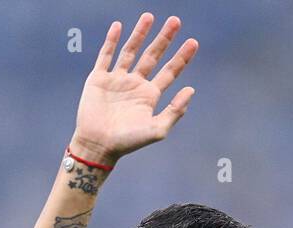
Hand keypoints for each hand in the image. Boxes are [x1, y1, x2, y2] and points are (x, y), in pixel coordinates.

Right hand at [71, 14, 197, 166]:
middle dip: (164, 39)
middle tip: (176, 21)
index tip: (193, 42)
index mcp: (150, 95)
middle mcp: (135, 84)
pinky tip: (118, 26)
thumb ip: (175, 111)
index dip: (182, 57)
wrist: (98, 145)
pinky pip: (106, 55)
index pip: (170, 71)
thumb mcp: (157, 129)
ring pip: (130, 51)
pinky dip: (111, 41)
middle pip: (153, 56)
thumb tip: (191, 89)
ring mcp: (117, 79)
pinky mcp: (99, 78)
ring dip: (140, 34)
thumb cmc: (128, 142)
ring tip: (149, 16)